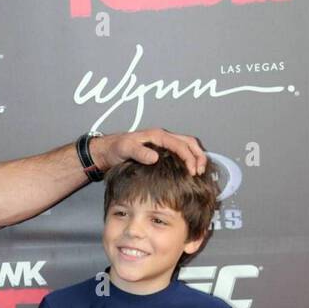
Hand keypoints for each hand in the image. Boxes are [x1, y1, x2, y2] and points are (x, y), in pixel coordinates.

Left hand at [90, 129, 206, 176]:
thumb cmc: (116, 148)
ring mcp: (163, 143)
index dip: (189, 158)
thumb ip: (140, 153)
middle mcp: (163, 137)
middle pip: (189, 142)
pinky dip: (189, 158)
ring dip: (196, 156)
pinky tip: (189, 169)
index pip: (180, 145)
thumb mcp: (126, 150)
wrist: (108, 150)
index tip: (192, 171)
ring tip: (199, 171)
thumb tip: (155, 157)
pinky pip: (180, 151)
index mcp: (157, 135)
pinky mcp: (162, 150)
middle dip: (198, 156)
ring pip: (187, 145)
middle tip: (200, 172)